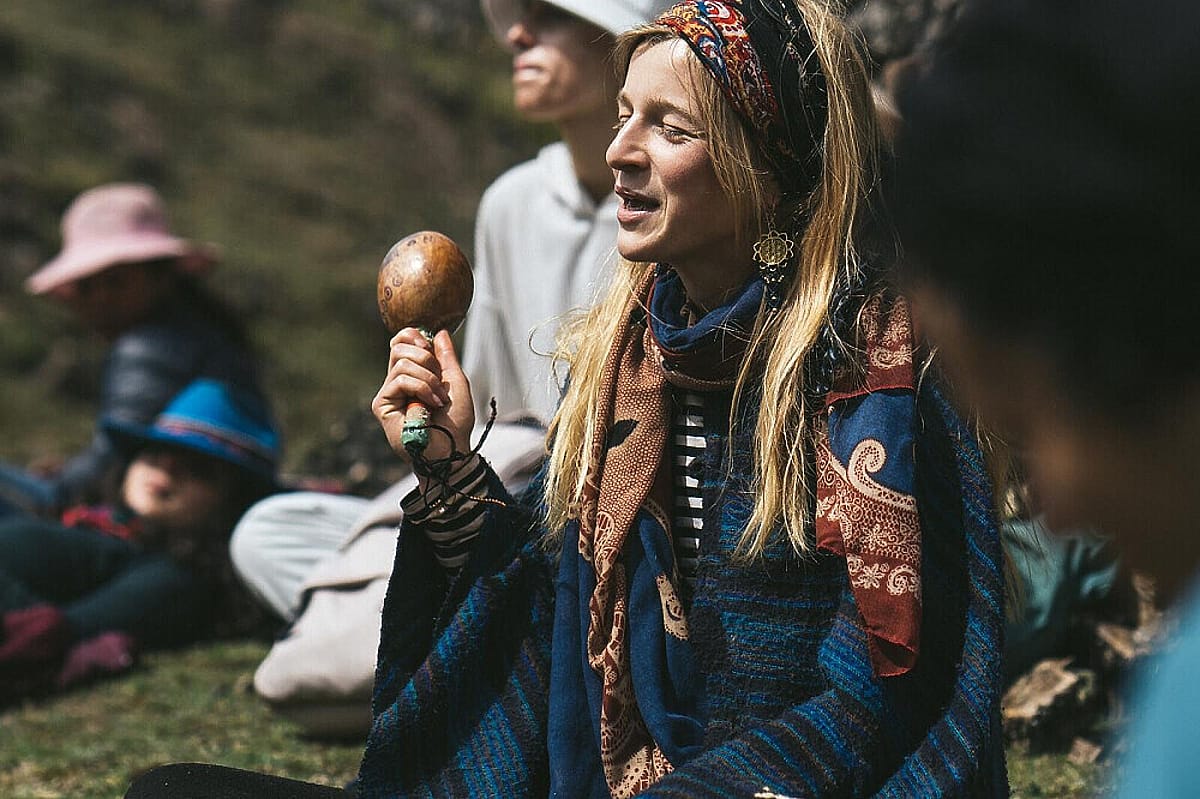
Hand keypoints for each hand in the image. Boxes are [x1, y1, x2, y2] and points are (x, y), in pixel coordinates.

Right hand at [372, 328, 474, 463]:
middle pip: (398, 346)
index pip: (401, 341)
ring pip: (401, 363)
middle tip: (440, 380)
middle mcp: (396, 382)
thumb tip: (439, 332)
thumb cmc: (455, 421)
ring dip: (428, 378)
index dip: (414, 336)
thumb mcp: (456, 382)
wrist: (452, 449)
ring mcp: (388, 393)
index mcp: (412, 373)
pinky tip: (431, 405)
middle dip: (426, 357)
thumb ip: (447, 357)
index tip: (431, 347)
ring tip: (439, 399)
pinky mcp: (382, 405)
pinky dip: (422, 388)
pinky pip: (400, 380)